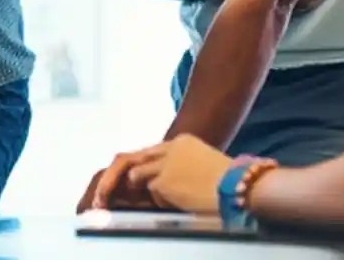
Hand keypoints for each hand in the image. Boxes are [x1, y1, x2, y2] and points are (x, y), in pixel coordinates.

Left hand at [92, 135, 231, 213]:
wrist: (244, 187)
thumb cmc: (231, 184)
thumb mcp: (202, 168)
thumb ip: (178, 170)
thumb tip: (155, 185)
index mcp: (181, 142)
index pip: (148, 154)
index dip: (134, 170)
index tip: (123, 184)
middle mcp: (170, 148)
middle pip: (128, 159)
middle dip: (110, 179)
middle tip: (99, 197)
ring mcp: (165, 162)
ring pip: (136, 175)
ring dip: (140, 190)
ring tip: (152, 199)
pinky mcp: (164, 178)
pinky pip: (152, 193)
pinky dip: (160, 201)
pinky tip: (182, 201)